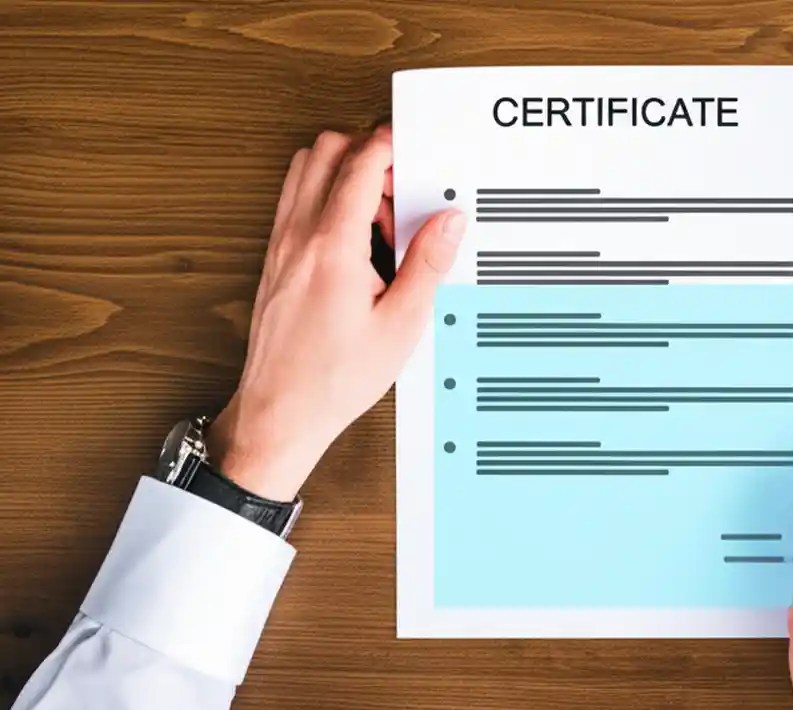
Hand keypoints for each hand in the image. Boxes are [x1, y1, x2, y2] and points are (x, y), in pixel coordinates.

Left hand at [206, 127, 465, 501]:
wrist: (281, 412)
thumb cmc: (335, 379)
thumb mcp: (401, 325)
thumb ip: (427, 264)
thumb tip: (448, 222)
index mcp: (332, 248)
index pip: (360, 163)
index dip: (391, 145)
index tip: (415, 151)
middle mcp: (299, 236)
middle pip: (327, 150)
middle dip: (369, 154)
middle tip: (400, 193)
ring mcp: (281, 244)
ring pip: (306, 168)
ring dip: (345, 174)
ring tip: (379, 219)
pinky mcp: (275, 257)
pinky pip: (297, 200)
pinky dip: (327, 198)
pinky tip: (355, 239)